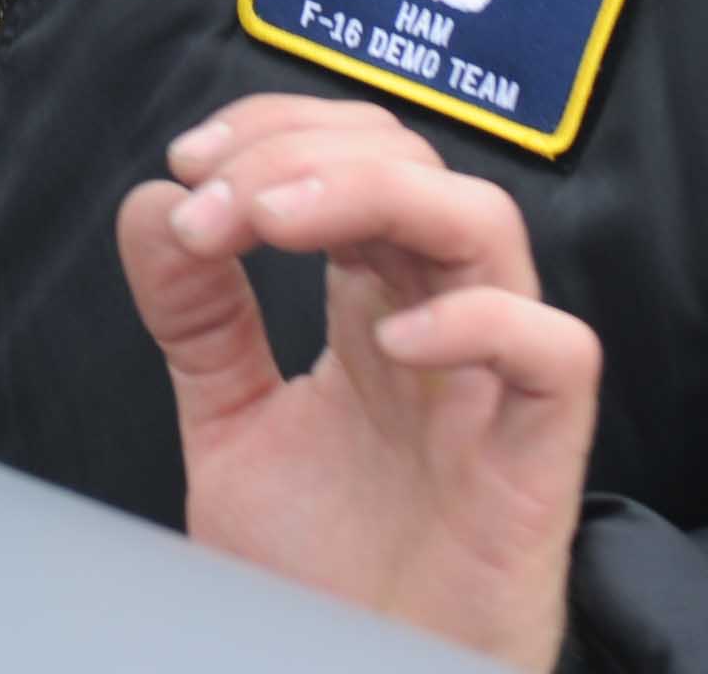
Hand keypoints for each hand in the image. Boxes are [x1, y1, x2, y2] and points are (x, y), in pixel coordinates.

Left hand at [115, 95, 595, 672]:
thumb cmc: (319, 578)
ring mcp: (491, 388)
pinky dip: (480, 320)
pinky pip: (556, 354)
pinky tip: (388, 339)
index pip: (351, 155)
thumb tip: (151, 204)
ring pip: (486, 223)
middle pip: (413, 163)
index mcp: (372, 307)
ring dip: (369, 192)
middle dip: (300, 148)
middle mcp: (437, 328)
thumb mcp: (231, 426)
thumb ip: (197, 320)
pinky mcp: (536, 463)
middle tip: (212, 202)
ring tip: (271, 222)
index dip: (272, 130)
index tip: (188, 165)